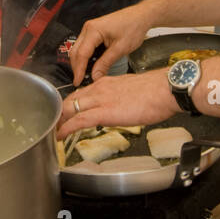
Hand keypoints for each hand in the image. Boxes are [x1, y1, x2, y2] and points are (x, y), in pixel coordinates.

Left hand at [58, 70, 178, 137]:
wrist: (164, 90)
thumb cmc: (156, 92)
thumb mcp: (132, 91)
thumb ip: (120, 97)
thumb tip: (119, 106)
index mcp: (106, 83)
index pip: (81, 93)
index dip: (71, 105)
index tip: (68, 113)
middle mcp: (99, 88)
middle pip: (71, 100)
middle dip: (60, 113)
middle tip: (56, 124)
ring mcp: (100, 99)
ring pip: (70, 108)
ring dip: (60, 121)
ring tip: (54, 132)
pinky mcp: (104, 112)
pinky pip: (79, 120)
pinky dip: (66, 128)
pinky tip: (60, 135)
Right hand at [70, 2, 154, 84]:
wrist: (141, 16)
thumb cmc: (133, 27)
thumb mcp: (120, 48)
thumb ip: (105, 63)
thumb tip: (95, 76)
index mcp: (93, 30)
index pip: (81, 54)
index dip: (79, 70)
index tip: (78, 82)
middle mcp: (88, 28)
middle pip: (75, 51)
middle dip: (76, 67)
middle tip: (80, 81)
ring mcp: (90, 29)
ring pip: (78, 49)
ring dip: (80, 62)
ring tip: (85, 75)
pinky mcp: (94, 31)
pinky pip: (85, 46)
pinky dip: (85, 57)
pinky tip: (90, 65)